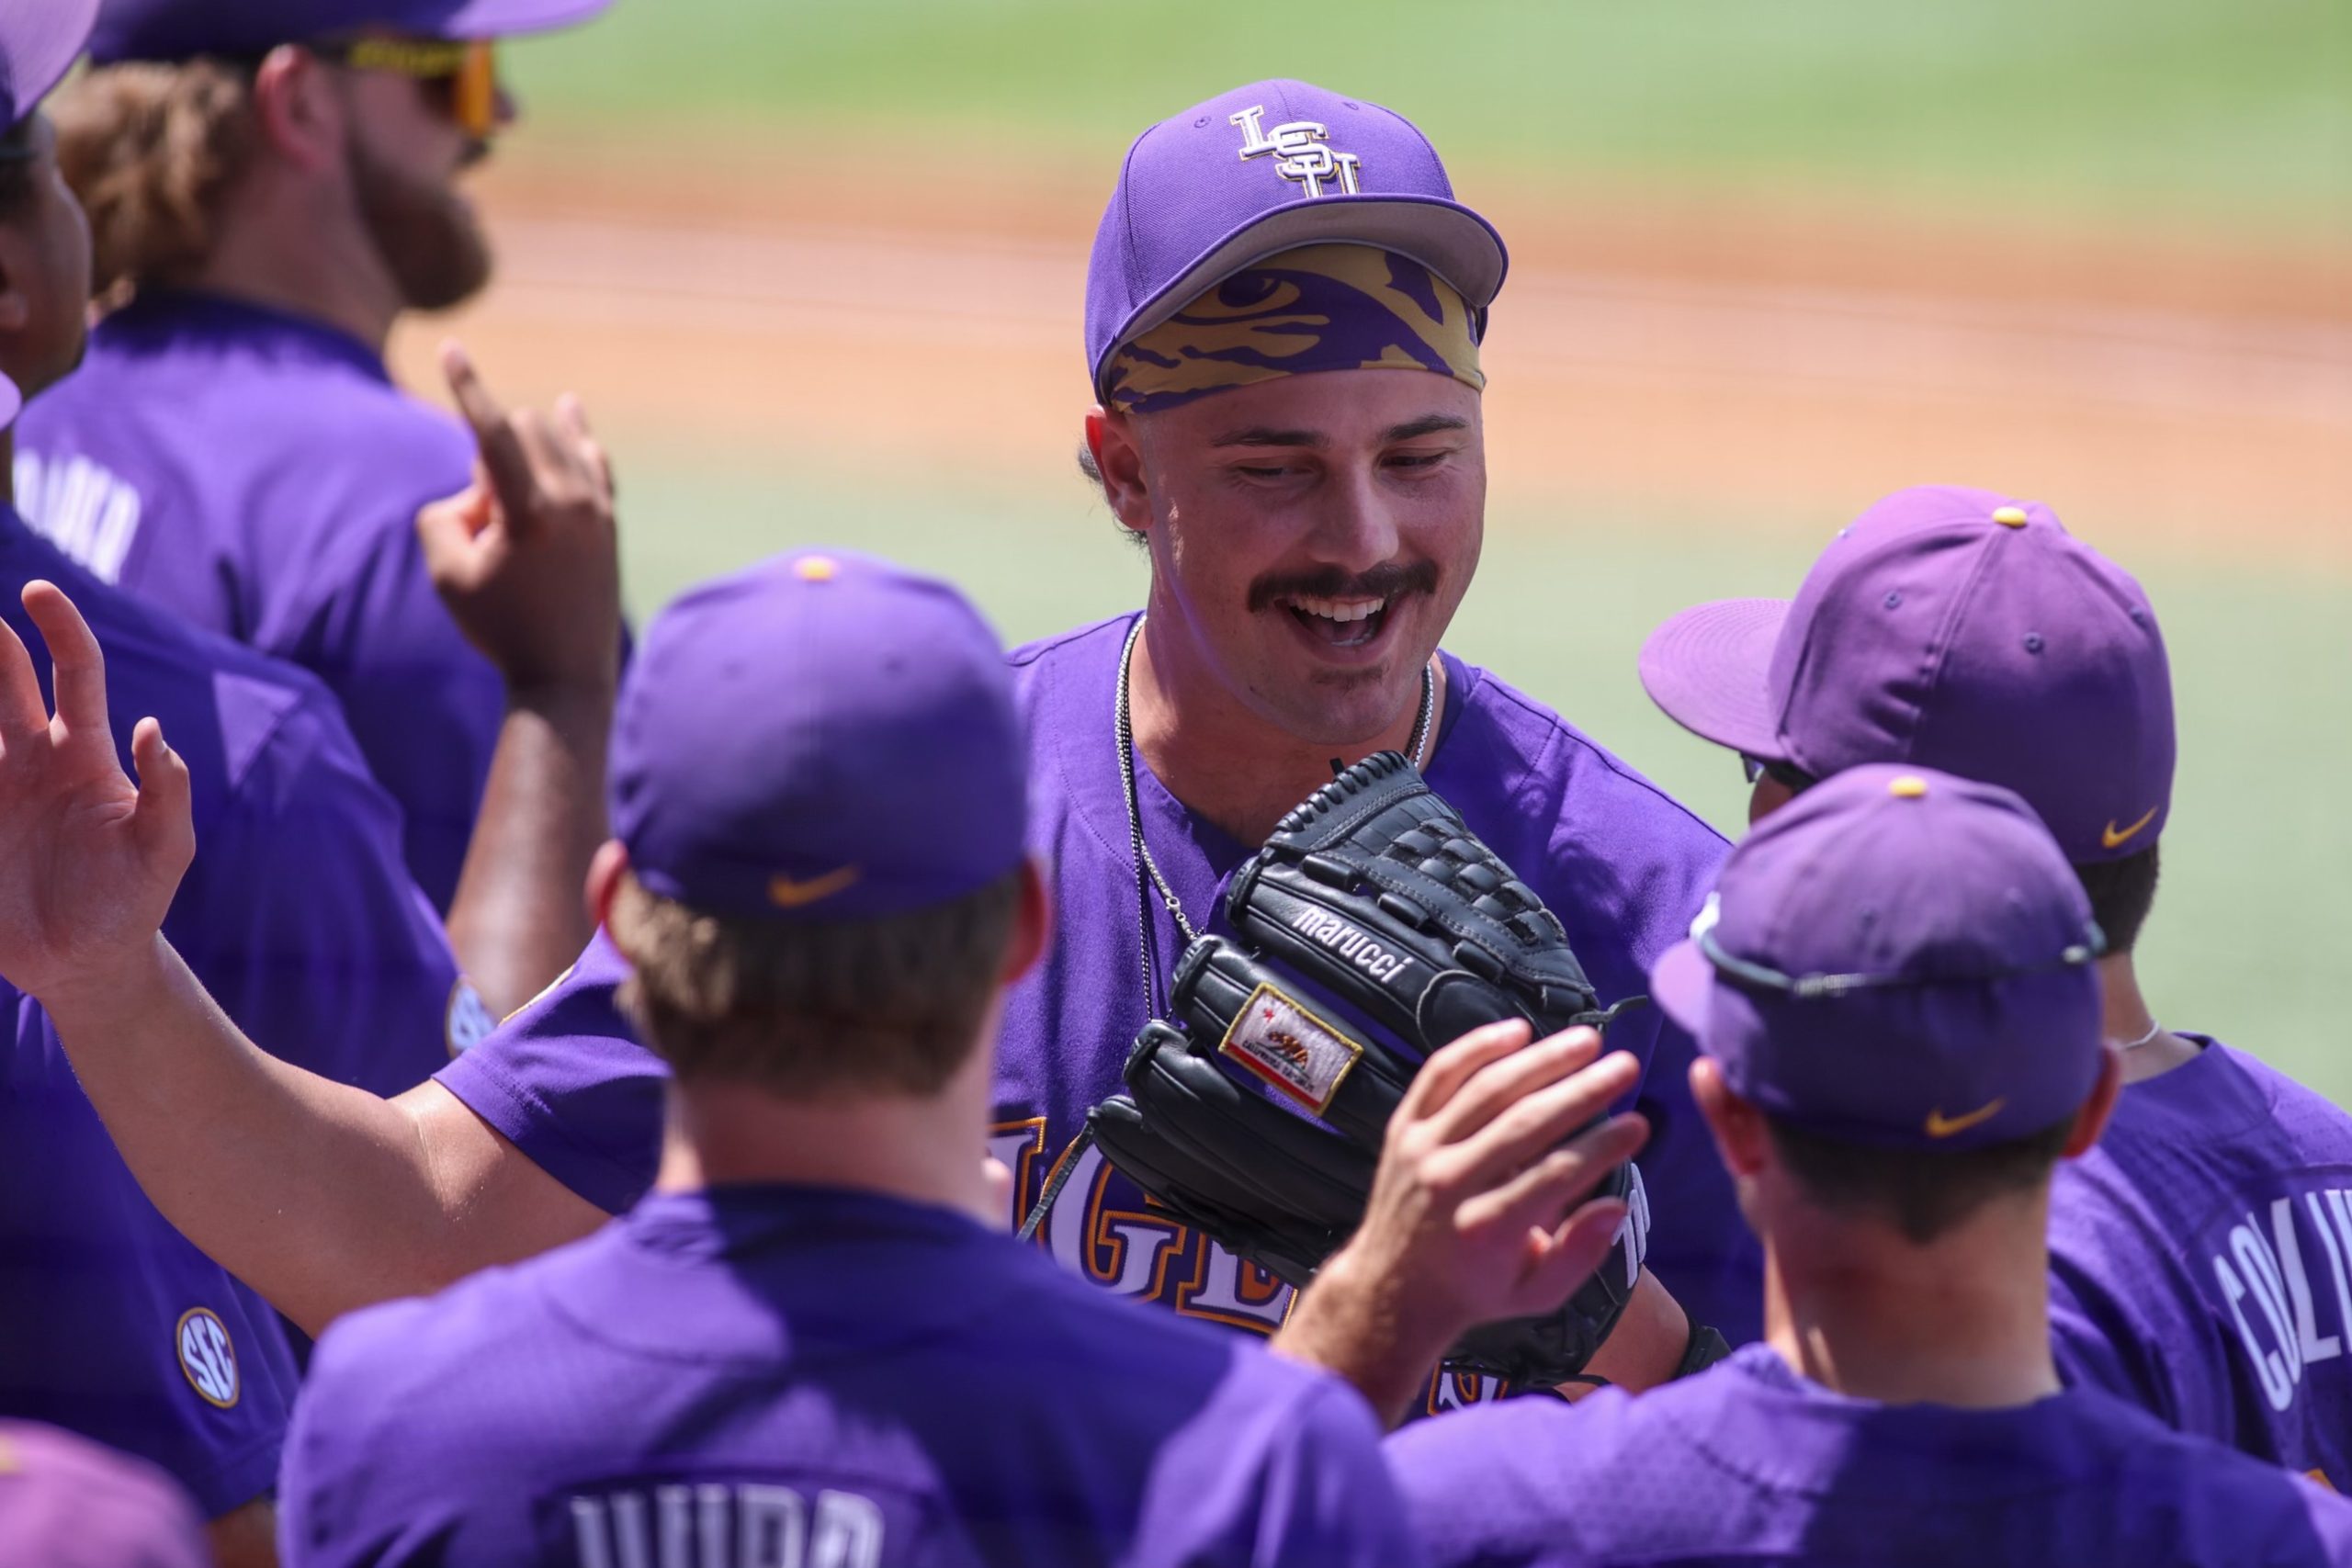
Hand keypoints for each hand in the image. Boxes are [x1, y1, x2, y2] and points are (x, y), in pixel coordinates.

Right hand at [0, 582, 192, 1002]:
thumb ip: (167, 790)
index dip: (60, 629)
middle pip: (2, 682)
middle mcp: (31, 758)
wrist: (88, 963)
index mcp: (82, 752)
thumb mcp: (165, 848)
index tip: (37, 592)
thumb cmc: (134, 901)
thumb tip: (152, 727)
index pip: (74, 673)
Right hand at [417, 341, 621, 693]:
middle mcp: (575, 501)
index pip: (494, 430)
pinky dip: (574, 440)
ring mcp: (599, 509)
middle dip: (492, 453)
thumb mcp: (447, 574)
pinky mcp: (612, 522)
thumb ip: (443, 514)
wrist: (566, 676)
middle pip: (525, 428)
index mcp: (532, 512)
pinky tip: (569, 413)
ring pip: (558, 439)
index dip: (468, 387)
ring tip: (514, 513)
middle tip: (487, 517)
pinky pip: (593, 460)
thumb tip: (476, 489)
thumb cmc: (501, 628)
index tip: (452, 348)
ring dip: (524, 455)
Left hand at [1272, 1022, 1646, 1423]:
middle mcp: (1450, 1184)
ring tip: (1588, 1040)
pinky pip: (1439, 1074)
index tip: (1639, 1123)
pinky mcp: (1401, 1127)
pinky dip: (1476, 1047)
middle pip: (1526, 1123)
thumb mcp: (1537, 1293)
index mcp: (1488, 1230)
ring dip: (1541, 1058)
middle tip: (1626, 1066)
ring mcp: (1421, 1150)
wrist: (1392, 1287)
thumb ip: (1579, 1254)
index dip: (1602, 1146)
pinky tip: (1518, 1030)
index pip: (1556, 1174)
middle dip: (1583, 1090)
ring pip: (1486, 1089)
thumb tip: (1615, 1206)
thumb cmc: (1477, 1288)